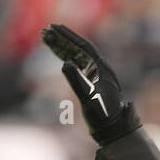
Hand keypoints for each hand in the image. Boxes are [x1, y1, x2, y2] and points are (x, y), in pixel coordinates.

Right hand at [41, 23, 132, 144]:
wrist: (113, 131)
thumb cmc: (104, 117)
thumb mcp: (89, 99)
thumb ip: (77, 81)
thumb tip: (65, 63)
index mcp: (102, 69)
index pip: (83, 47)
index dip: (68, 36)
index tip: (54, 28)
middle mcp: (99, 69)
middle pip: (78, 48)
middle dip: (62, 39)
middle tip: (46, 30)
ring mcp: (95, 76)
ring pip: (76, 56)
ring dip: (61, 47)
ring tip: (46, 38)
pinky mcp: (90, 83)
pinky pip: (76, 66)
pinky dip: (65, 58)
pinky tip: (56, 53)